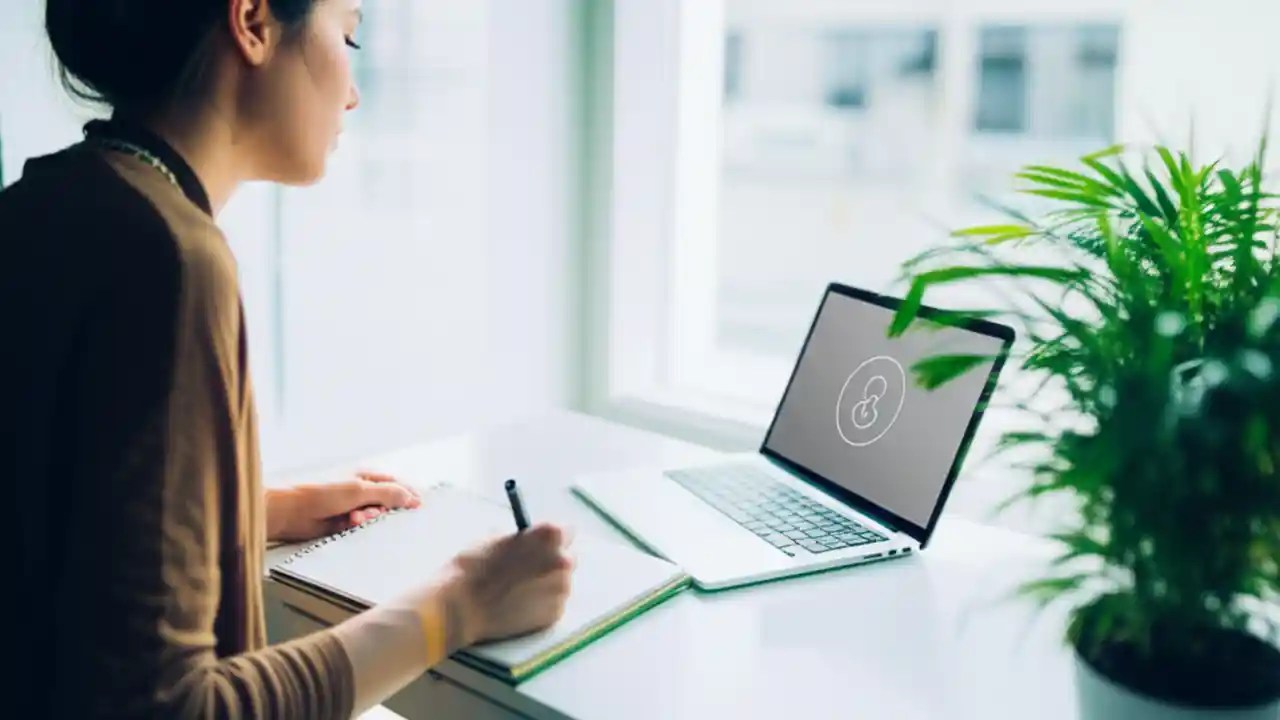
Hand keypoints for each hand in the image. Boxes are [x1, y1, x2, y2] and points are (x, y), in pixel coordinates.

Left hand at [267, 471, 421, 541]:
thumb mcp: (359, 490)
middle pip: (386, 502)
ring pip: (374, 517)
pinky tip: (350, 525)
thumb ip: (389, 493)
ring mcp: (351, 507)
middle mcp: (360, 491)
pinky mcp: (342, 524)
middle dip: (386, 510)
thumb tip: (413, 497)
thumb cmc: (321, 492)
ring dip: (369, 519)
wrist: (290, 510)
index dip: (408, 494)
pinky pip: (360, 528)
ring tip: (356, 519)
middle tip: (379, 514)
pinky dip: (358, 527)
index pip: (395, 483)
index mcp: (365, 476)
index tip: (419, 506)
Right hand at [442, 523, 574, 646]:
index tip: (538, 546)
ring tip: (518, 590)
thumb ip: (521, 538)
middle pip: (566, 558)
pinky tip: (519, 605)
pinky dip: (541, 604)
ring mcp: (561, 590)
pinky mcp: (554, 615)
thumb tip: (528, 540)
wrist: (461, 608)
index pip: (564, 532)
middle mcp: (562, 561)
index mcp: (549, 535)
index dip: (548, 540)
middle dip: (550, 562)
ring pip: (561, 583)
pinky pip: (554, 604)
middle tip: (528, 569)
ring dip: (546, 584)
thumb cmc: (472, 567)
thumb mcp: (495, 538)